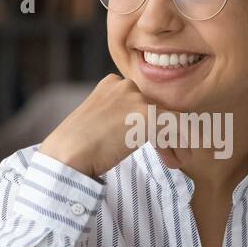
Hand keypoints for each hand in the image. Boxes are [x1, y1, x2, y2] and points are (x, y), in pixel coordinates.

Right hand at [38, 74, 175, 176]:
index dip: (155, 126)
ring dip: (176, 143)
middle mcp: (125, 85)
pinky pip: (175, 128)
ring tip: (177, 163)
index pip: (143, 102)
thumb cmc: (78, 147)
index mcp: (112, 83)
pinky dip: (180, 145)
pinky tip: (178, 161)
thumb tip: (142, 130)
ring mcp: (136, 98)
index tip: (160, 147)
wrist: (67, 156)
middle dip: (168, 136)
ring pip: (169, 120)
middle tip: (172, 158)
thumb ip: (120, 117)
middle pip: (158, 110)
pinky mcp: (146, 115)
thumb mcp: (99, 121)